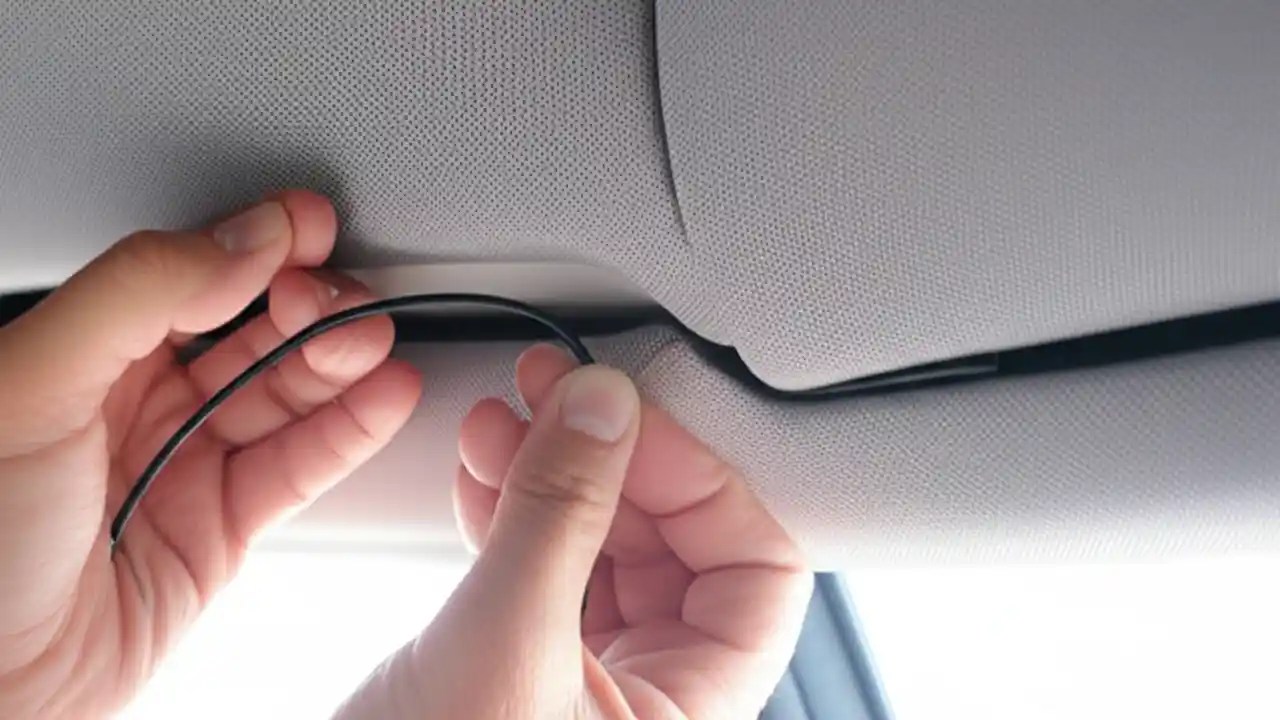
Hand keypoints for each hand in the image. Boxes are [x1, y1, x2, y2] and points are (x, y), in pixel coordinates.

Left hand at [0, 192, 421, 718]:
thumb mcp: (32, 382)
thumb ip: (139, 292)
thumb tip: (244, 240)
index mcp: (82, 352)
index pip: (187, 276)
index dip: (252, 245)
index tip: (306, 226)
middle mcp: (136, 403)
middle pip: (248, 332)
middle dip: (306, 306)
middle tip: (339, 299)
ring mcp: (185, 464)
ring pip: (283, 396)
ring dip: (339, 363)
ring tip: (374, 343)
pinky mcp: (223, 529)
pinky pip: (298, 468)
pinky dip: (349, 433)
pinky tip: (382, 398)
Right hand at [336, 346, 811, 718]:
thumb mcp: (503, 644)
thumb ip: (561, 516)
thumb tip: (603, 409)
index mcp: (689, 717)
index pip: (757, 571)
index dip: (700, 481)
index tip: (628, 421)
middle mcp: (651, 701)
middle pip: (675, 543)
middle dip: (612, 458)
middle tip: (561, 396)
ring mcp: (584, 681)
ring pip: (602, 544)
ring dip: (554, 470)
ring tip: (507, 419)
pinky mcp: (520, 663)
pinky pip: (542, 564)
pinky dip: (513, 506)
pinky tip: (483, 467)